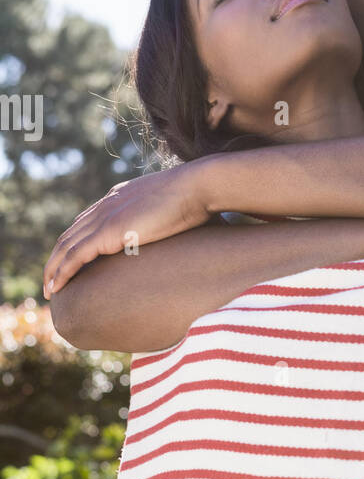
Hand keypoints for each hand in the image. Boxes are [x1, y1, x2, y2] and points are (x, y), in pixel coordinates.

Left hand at [43, 164, 209, 298]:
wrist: (198, 187)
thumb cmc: (199, 198)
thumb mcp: (175, 207)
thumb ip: (166, 217)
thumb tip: (181, 229)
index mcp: (119, 197)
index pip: (87, 222)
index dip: (75, 243)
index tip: (71, 263)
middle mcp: (106, 204)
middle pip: (70, 234)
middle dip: (57, 259)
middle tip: (53, 281)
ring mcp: (105, 217)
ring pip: (66, 246)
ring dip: (54, 270)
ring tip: (49, 291)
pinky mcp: (109, 232)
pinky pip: (75, 256)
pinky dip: (62, 272)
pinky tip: (57, 288)